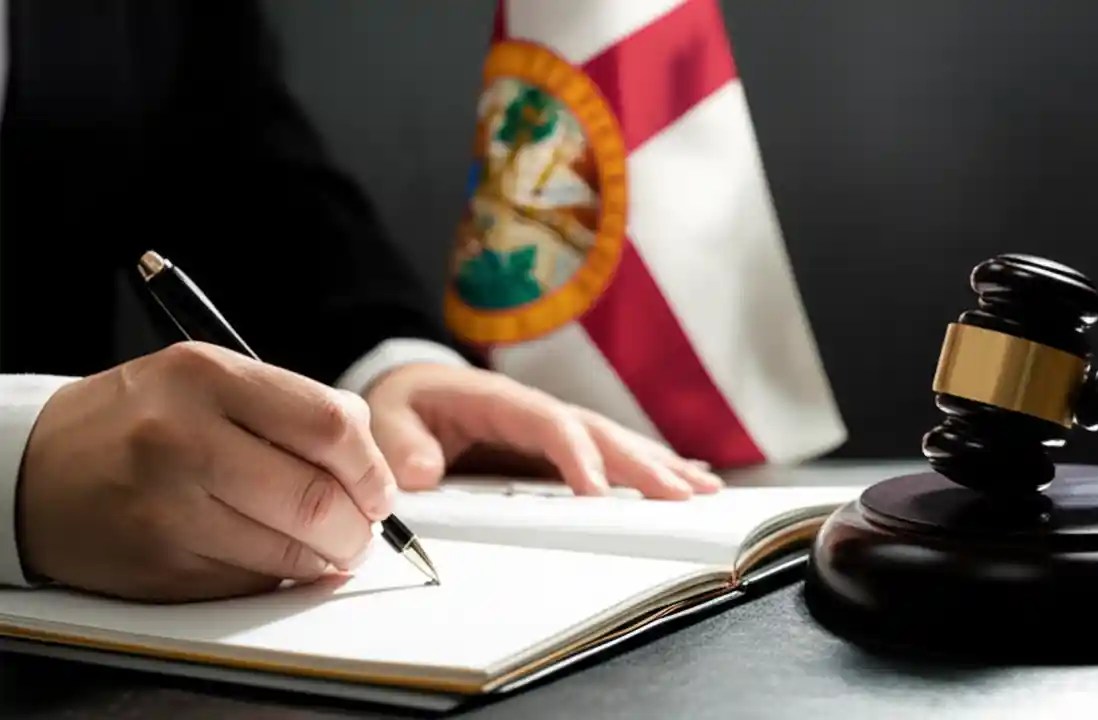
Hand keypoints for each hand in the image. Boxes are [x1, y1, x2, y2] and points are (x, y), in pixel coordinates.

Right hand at [18, 342, 397, 601]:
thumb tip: (373, 464)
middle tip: (361, 531)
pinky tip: (271, 558)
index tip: (380, 489)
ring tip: (324, 547)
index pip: (331, 427)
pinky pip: (251, 585)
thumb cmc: (141, 419)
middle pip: (318, 500)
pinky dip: (279, 579)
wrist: (35, 469)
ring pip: (291, 554)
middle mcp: (183, 440)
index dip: (372, 468)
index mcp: (207, 378)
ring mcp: (167, 509)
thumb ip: (295, 408)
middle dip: (358, 528)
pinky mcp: (159, 568)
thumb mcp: (210, 379)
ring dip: (324, 559)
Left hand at [363, 363, 722, 498]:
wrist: (411, 388)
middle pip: (597, 432)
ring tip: (704, 488)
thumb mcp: (385, 417)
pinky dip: (650, 465)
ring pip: (614, 442)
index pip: (547, 425)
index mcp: (499, 401)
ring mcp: (554, 426)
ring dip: (658, 464)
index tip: (596, 491)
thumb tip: (423, 471)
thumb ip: (400, 441)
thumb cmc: (402, 404)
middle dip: (639, 462)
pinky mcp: (560, 445)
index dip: (575, 455)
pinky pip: (610, 453)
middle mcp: (537, 410)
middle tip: (680, 493)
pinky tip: (688, 478)